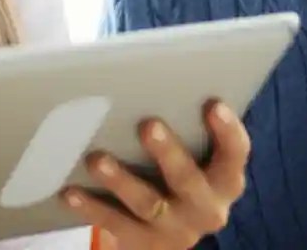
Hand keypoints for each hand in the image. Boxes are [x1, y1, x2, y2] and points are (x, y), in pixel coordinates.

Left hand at [61, 101, 250, 249]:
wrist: (166, 228)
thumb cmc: (174, 166)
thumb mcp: (189, 149)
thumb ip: (180, 121)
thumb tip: (141, 74)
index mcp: (225, 178)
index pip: (236, 153)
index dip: (227, 131)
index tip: (212, 104)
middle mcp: (207, 208)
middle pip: (188, 181)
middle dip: (168, 153)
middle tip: (147, 125)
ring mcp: (176, 230)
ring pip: (148, 204)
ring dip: (121, 180)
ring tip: (96, 158)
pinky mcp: (145, 244)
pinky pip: (116, 226)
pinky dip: (92, 208)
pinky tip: (70, 191)